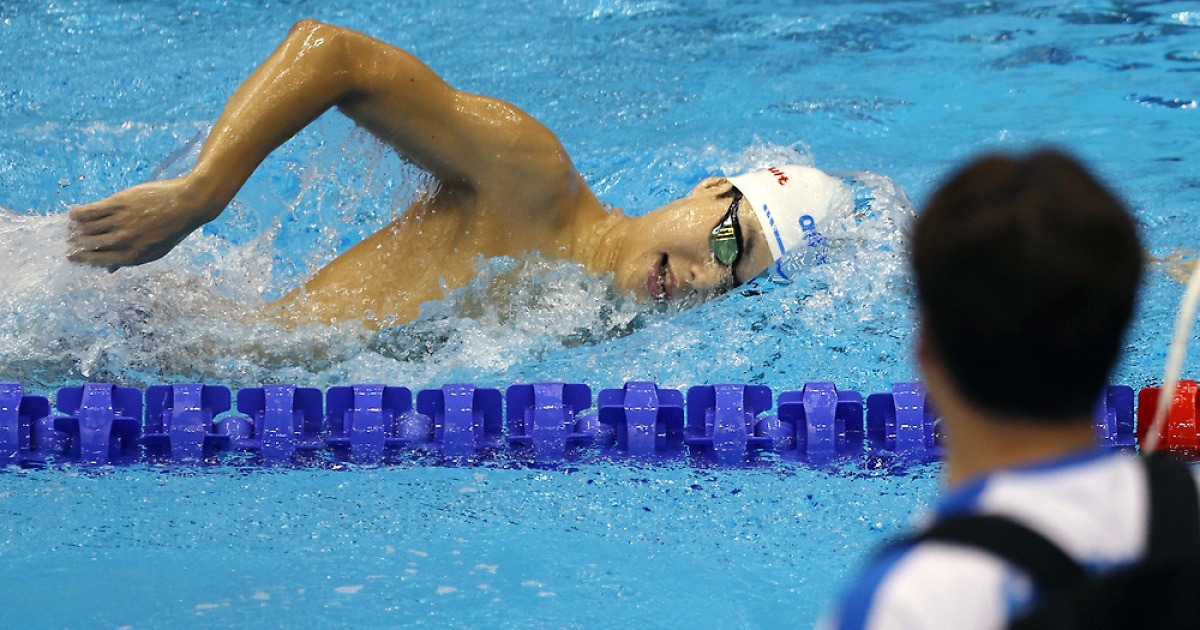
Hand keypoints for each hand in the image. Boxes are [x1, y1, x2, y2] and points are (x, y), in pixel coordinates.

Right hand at [67, 177, 218, 269]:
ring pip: (87, 227)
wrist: (188, 204)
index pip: (98, 261)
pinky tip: (74, 213)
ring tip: (71, 226)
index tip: (71, 256)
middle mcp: (124, 241)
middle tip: (68, 239)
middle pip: (89, 244)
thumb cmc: (173, 228)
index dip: (82, 258)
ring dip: (75, 228)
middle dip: (75, 243)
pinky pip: (90, 211)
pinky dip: (78, 213)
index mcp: (133, 256)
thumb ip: (130, 259)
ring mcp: (121, 222)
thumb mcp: (156, 250)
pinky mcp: (118, 204)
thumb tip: (109, 271)